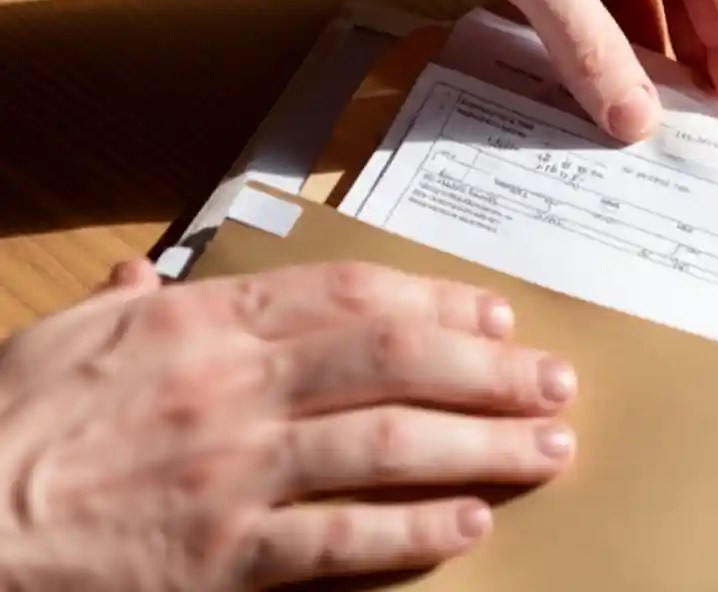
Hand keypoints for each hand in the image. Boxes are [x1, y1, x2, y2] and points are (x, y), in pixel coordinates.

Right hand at [0, 259, 577, 589]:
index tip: (495, 316)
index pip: (350, 296)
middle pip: (393, 361)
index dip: (437, 303)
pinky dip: (411, 528)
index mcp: (201, 325)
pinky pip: (338, 538)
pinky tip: (469, 521)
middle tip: (553, 379)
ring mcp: (232, 472)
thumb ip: (128, 302)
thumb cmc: (7, 427)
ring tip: (546, 448)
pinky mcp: (220, 555)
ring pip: (386, 443)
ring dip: (480, 443)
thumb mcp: (62, 338)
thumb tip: (151, 271)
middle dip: (488, 370)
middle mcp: (232, 388)